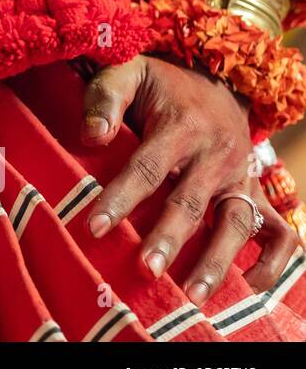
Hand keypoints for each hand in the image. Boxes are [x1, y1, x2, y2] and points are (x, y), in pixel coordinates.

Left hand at [81, 56, 297, 304]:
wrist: (214, 80)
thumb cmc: (157, 84)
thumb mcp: (127, 72)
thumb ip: (105, 98)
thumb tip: (91, 136)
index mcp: (182, 126)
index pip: (147, 167)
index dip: (120, 198)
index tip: (94, 227)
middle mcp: (217, 155)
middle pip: (191, 202)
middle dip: (169, 238)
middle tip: (147, 270)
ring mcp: (240, 176)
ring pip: (236, 222)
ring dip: (217, 260)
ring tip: (195, 296)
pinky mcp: (255, 191)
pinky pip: (278, 229)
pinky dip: (272, 259)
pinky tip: (252, 286)